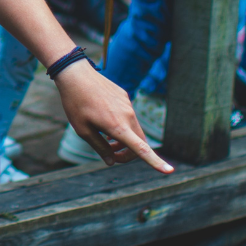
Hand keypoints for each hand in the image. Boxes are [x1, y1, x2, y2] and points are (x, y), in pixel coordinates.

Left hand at [50, 64, 172, 173]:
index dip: (155, 162)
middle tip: (111, 154)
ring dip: (124, 139)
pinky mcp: (124, 97)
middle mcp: (127, 115)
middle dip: (128, 153)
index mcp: (118, 127)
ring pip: (133, 129)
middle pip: (139, 142)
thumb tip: (111, 162)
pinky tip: (104, 118)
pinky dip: (121, 124)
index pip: (141, 149)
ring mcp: (127, 105)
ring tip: (105, 137)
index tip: (169, 171)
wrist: (76, 74)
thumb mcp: (83, 131)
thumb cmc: (76, 104)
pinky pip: (127, 115)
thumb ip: (100, 148)